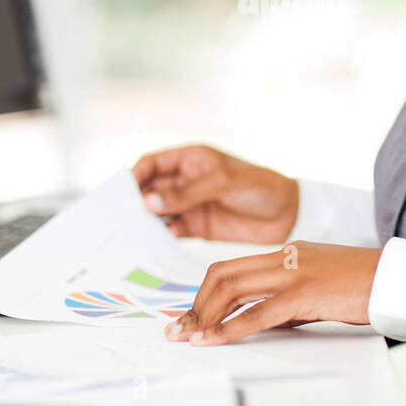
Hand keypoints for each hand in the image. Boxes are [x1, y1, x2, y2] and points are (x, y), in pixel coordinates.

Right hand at [132, 144, 298, 243]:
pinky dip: (158, 238)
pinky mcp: (197, 226)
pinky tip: (149, 248)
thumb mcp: (223, 183)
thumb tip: (148, 202)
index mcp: (191, 158)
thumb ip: (186, 193)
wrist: (289, 214)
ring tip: (126, 236)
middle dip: (132, 201)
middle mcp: (186, 180)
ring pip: (157, 211)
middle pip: (149, 188)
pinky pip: (170, 231)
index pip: (152, 164)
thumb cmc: (260, 185)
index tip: (120, 193)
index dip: (134, 176)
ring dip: (143, 221)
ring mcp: (190, 204)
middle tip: (115, 219)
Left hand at [164, 241, 382, 344]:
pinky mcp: (305, 293)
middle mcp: (284, 257)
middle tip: (180, 328)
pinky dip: (230, 328)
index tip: (190, 314)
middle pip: (222, 274)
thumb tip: (263, 320)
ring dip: (204, 316)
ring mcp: (293, 272)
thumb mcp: (319, 286)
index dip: (205, 292)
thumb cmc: (366, 285)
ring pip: (232, 289)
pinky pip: (258, 313)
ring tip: (187, 337)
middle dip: (196, 304)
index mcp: (288, 252)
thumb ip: (290, 298)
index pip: (233, 268)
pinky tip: (214, 340)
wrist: (398, 279)